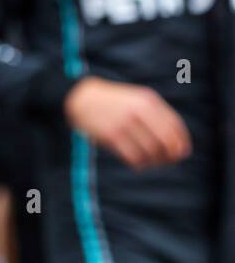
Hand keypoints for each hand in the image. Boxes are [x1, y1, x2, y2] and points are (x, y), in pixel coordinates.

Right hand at [63, 76, 190, 169]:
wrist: (82, 98)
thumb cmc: (114, 102)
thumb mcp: (137, 100)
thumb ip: (156, 115)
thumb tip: (176, 144)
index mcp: (148, 101)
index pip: (174, 126)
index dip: (181, 142)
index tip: (182, 153)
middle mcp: (138, 111)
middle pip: (165, 141)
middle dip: (170, 155)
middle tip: (168, 161)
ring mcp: (124, 123)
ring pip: (150, 151)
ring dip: (154, 161)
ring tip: (150, 162)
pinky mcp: (110, 135)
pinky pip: (133, 157)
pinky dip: (139, 164)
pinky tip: (137, 164)